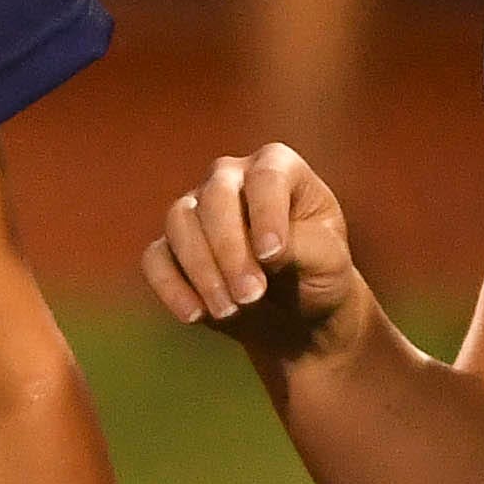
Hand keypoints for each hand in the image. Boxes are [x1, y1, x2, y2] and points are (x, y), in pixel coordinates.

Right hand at [143, 145, 369, 365]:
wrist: (297, 310)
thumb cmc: (319, 272)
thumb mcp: (328, 260)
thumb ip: (300, 248)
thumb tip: (261, 253)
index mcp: (277, 167)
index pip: (265, 179)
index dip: (265, 215)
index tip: (272, 256)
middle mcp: (230, 178)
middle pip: (215, 198)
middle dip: (230, 251)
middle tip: (252, 296)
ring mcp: (196, 208)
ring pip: (179, 223)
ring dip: (202, 270)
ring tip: (229, 311)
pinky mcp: (172, 246)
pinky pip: (155, 258)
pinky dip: (170, 287)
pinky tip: (194, 316)